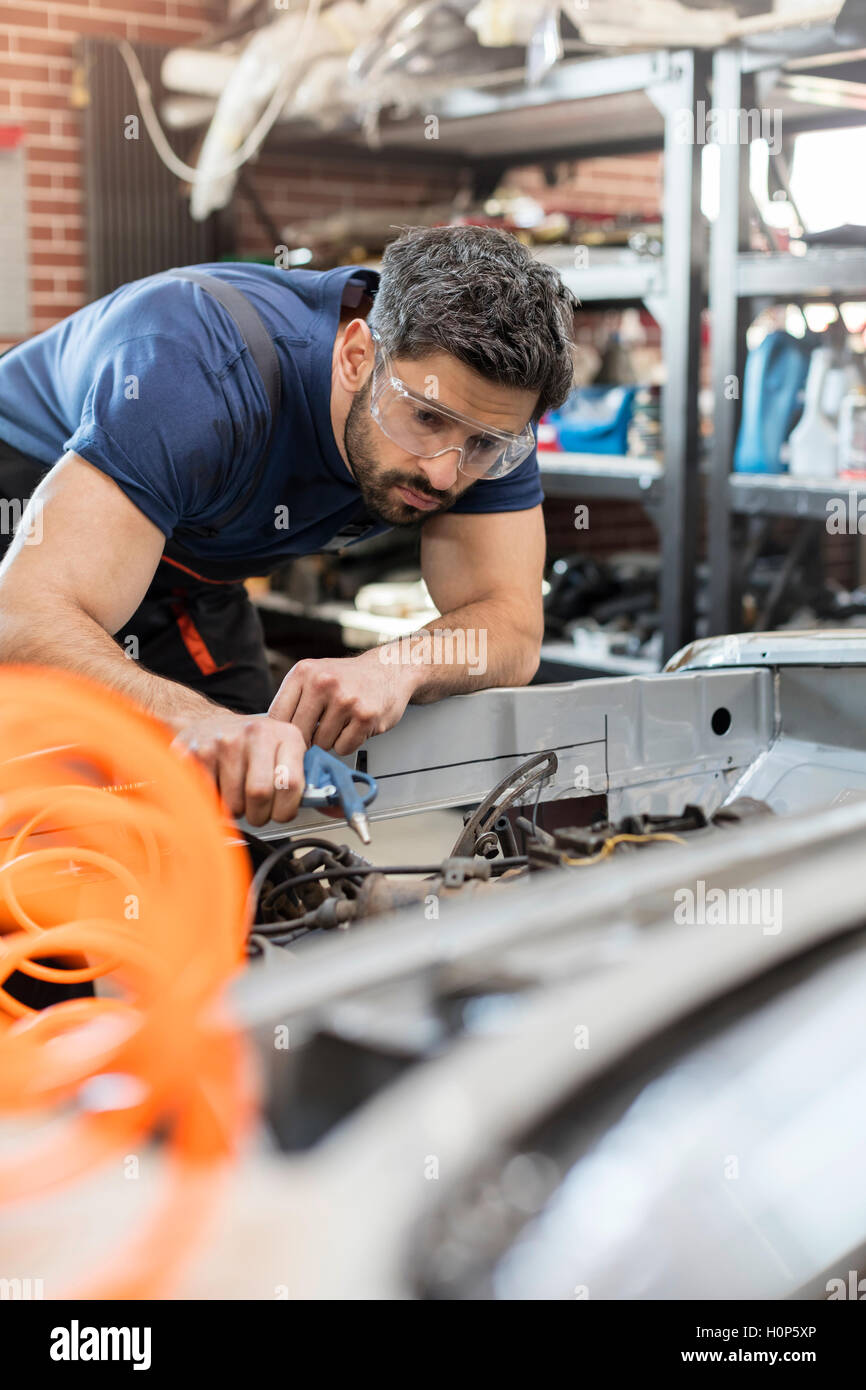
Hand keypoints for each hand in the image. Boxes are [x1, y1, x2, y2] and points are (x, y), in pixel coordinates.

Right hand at [171, 712, 305, 826]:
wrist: (209, 724)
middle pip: (260, 794)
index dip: (286, 809)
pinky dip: (215, 805)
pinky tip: (220, 789)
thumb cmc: (250, 746)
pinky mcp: (200, 753)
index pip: (291, 783)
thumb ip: (300, 777)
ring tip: (237, 796)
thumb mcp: (283, 752)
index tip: (281, 813)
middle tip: (257, 812)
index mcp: (286, 735)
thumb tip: (324, 804)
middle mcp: (257, 733)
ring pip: (234, 802)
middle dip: (259, 815)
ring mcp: (226, 742)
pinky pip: (210, 799)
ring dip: (236, 811)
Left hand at [269, 649, 415, 754]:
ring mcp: (345, 700)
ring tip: (341, 723)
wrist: (390, 668)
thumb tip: (272, 735)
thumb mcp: (315, 675)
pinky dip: (348, 743)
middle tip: (319, 731)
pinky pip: (343, 747)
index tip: (287, 739)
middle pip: (298, 734)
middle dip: (307, 739)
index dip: (281, 734)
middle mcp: (323, 683)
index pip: (277, 716)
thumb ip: (293, 700)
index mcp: (304, 672)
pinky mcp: (365, 717)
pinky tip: (355, 727)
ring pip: (322, 743)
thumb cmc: (349, 677)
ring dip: (330, 741)